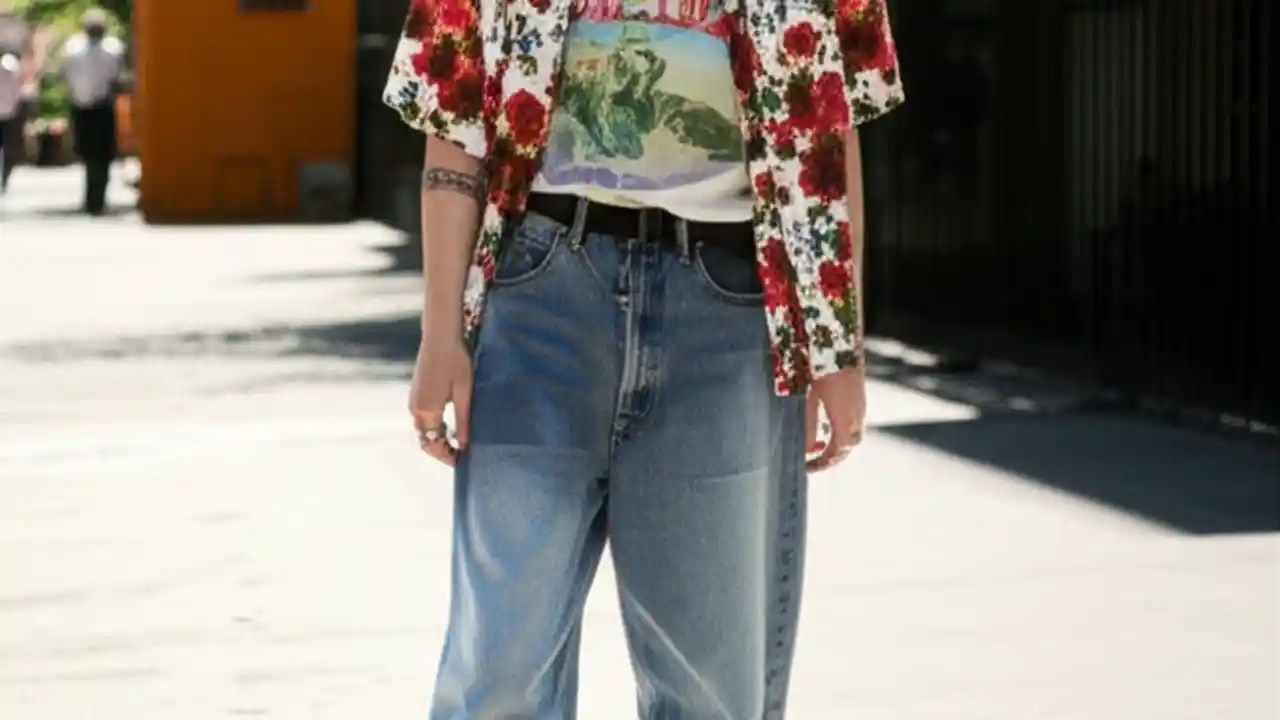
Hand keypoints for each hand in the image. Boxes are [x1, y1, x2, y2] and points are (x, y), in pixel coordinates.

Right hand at [409, 334, 472, 465]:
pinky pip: (422, 419)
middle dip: (441, 450)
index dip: (446, 456)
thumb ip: (464, 421)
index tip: (462, 462)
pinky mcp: (415, 393)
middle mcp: (415, 408)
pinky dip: (433, 428)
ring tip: (458, 443)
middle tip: (461, 456)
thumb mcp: (465, 394)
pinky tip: (449, 426)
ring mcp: (412, 400)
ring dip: (436, 439)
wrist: (440, 337)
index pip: (433, 444)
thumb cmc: (456, 362)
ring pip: (422, 430)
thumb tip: (465, 446)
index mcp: (427, 411)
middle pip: (425, 440)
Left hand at [805, 365, 866, 471]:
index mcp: (843, 421)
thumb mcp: (809, 399)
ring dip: (839, 446)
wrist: (841, 344)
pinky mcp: (861, 398)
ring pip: (854, 437)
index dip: (822, 463)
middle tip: (815, 462)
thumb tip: (807, 450)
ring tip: (821, 447)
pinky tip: (831, 426)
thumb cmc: (821, 370)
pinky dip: (844, 433)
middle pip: (848, 448)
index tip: (808, 467)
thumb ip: (808, 426)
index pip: (836, 453)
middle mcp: (856, 417)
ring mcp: (861, 407)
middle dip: (832, 458)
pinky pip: (856, 424)